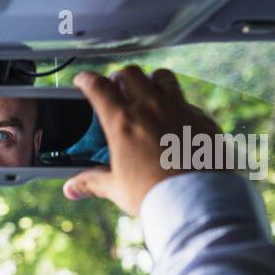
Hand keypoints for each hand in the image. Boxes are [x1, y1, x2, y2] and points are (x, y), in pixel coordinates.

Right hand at [63, 66, 222, 216]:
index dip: (86, 79)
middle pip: (130, 73)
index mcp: (123, 123)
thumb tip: (71, 188)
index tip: (83, 80)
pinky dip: (177, 106)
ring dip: (151, 80)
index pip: (98, 87)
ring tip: (147, 92)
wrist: (195, 202)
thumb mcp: (116, 189)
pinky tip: (174, 122)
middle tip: (115, 87)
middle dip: (118, 76)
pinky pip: (188, 102)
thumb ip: (92, 182)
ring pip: (163, 77)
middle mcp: (151, 109)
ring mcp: (180, 110)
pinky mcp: (202, 120)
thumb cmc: (153, 195)